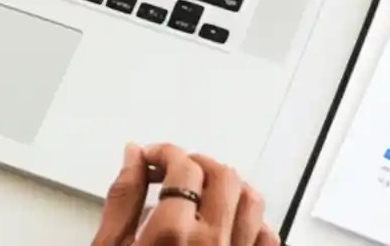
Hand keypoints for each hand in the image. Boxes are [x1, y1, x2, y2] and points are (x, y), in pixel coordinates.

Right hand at [94, 143, 280, 245]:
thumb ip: (123, 200)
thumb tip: (133, 159)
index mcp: (172, 235)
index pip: (183, 166)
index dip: (167, 152)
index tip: (154, 157)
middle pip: (223, 176)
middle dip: (197, 163)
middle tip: (174, 169)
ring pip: (252, 201)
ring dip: (229, 186)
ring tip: (203, 190)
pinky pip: (267, 239)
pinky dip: (253, 222)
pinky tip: (230, 224)